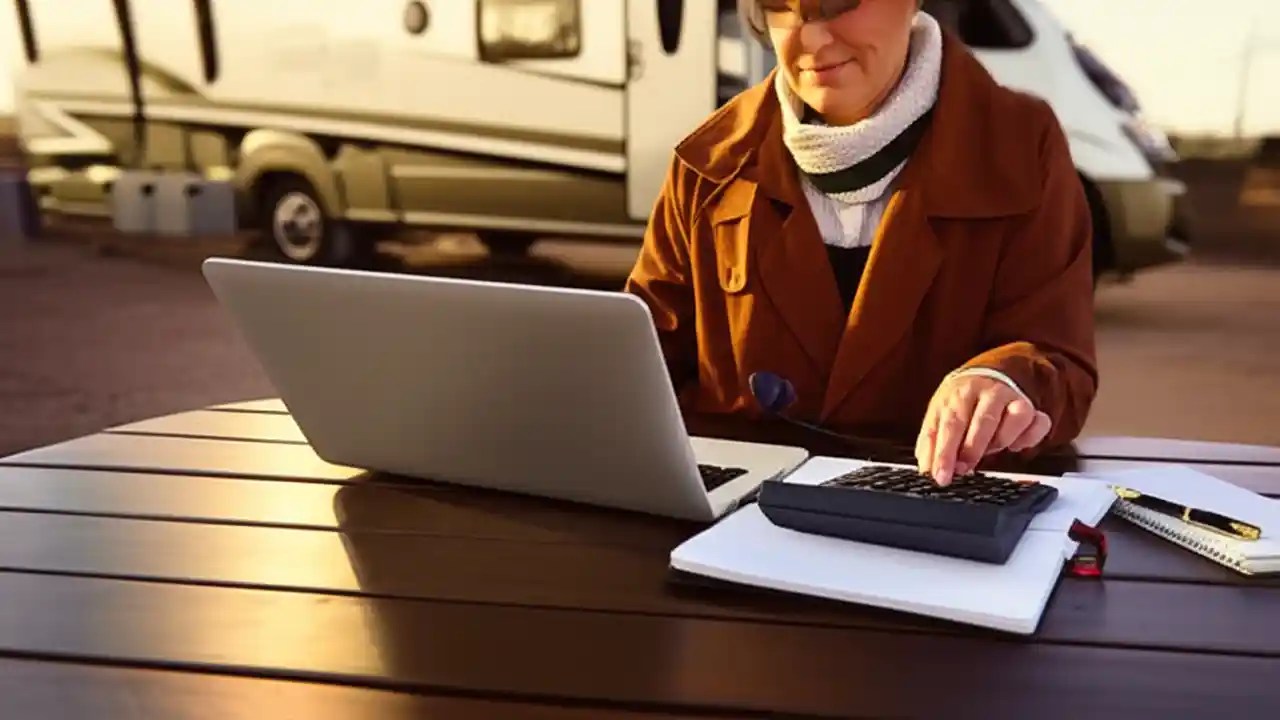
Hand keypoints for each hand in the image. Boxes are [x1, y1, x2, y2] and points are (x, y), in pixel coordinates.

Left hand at [915, 373, 1050, 484]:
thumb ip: (930, 442)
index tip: (940, 476)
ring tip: (988, 450)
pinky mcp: (1032, 408)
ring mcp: (1013, 397)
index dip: (944, 453)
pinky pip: (1039, 423)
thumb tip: (925, 468)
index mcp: (960, 393)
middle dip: (972, 450)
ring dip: (1000, 442)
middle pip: (983, 421)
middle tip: (962, 470)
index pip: (950, 424)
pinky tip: (1014, 446)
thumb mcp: (937, 416)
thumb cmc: (959, 403)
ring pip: (1016, 418)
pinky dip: (1028, 438)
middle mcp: (988, 392)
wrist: (985, 376)